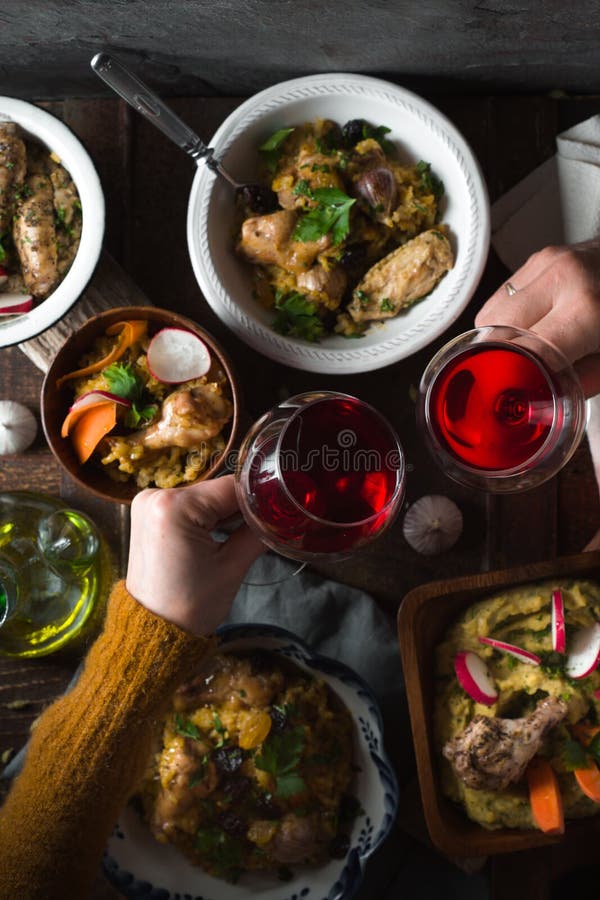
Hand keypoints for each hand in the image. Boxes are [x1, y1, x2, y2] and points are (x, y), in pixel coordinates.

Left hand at [126, 474, 263, 634]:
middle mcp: (156, 495)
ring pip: (203, 498)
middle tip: (262, 529)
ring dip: (223, 514)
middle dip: (240, 509)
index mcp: (174, 506)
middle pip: (215, 492)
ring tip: (240, 536)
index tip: (279, 512)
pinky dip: (205, 518)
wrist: (154, 631)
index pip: (230, 487)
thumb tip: (280, 515)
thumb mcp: (232, 567)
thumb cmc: (190, 606)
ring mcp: (148, 503)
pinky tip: (218, 536)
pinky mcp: (148, 514)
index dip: (259, 500)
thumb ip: (257, 532)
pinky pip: (187, 507)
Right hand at [475, 241, 599, 396]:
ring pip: (490, 316)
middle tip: (519, 371)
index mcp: (587, 308)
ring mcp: (546, 264)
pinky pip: (498, 299)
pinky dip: (505, 318)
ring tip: (529, 344)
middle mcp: (562, 278)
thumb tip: (546, 406)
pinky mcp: (537, 259)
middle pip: (497, 332)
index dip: (514, 376)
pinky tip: (532, 322)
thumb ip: (582, 381)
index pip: (527, 351)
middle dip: (501, 358)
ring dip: (499, 337)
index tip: (511, 391)